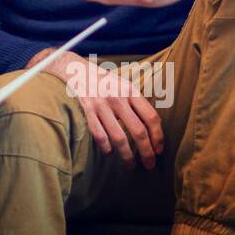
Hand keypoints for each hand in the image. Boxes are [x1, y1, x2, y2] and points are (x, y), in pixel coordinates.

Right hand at [27, 49, 163, 169]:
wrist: (76, 70)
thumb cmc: (103, 80)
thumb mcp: (123, 84)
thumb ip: (136, 102)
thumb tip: (153, 128)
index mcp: (130, 91)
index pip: (151, 117)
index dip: (158, 137)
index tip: (159, 150)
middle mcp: (118, 98)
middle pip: (138, 131)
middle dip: (146, 152)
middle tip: (150, 165)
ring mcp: (102, 106)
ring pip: (119, 138)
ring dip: (127, 155)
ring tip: (130, 165)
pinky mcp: (87, 112)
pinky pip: (99, 135)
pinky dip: (106, 147)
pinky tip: (109, 153)